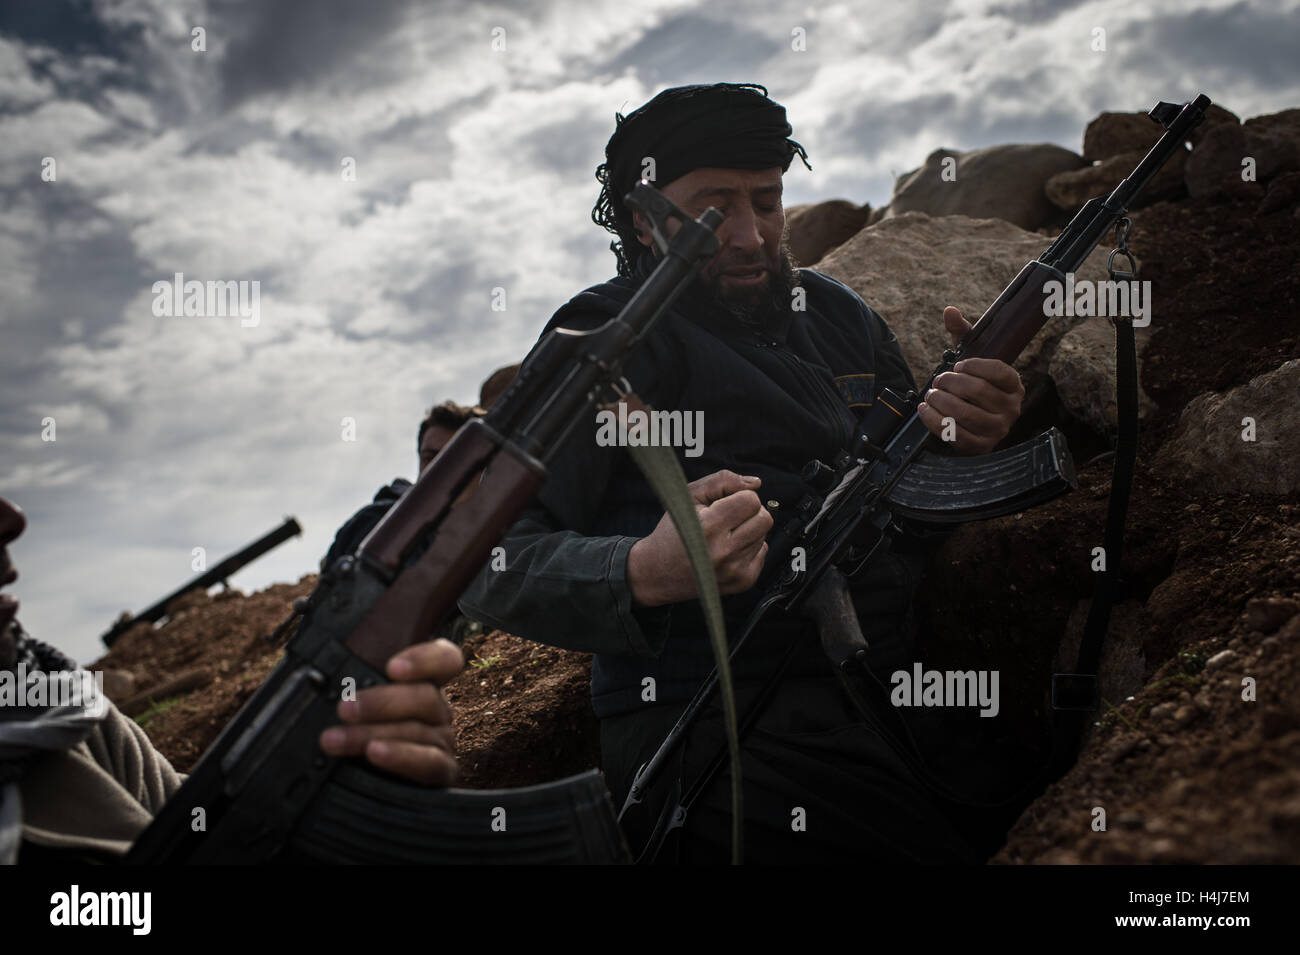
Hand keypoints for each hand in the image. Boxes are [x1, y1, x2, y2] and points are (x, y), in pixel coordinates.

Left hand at [318, 638, 463, 785]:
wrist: (362, 796)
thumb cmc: (357, 738)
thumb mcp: (356, 708)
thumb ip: (355, 689)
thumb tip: (324, 678)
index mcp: (424, 684)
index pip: (444, 660)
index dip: (425, 659)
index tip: (392, 667)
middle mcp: (438, 711)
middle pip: (426, 696)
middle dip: (381, 702)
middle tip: (344, 709)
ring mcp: (442, 742)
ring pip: (418, 730)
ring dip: (372, 733)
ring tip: (336, 740)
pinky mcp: (442, 772)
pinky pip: (429, 762)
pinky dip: (400, 756)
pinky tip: (375, 753)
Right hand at [627, 470, 773, 606]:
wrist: (658, 573)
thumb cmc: (673, 531)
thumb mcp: (688, 496)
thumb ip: (722, 481)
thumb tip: (755, 484)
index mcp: (709, 527)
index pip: (751, 501)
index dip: (739, 497)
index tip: (724, 503)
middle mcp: (724, 551)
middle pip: (764, 518)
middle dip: (749, 513)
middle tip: (729, 517)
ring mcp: (735, 570)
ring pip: (764, 535)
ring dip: (748, 531)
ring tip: (725, 535)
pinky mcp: (742, 582)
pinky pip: (762, 553)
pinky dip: (749, 548)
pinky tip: (729, 550)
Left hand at [916, 306, 1023, 454]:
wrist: (972, 423)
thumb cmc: (972, 385)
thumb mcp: (970, 359)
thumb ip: (962, 334)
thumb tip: (949, 310)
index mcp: (1014, 385)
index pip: (1000, 371)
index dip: (975, 366)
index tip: (958, 365)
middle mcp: (1011, 408)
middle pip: (978, 391)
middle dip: (950, 383)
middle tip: (938, 380)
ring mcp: (997, 429)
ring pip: (965, 413)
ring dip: (941, 401)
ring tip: (930, 394)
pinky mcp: (980, 446)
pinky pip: (954, 433)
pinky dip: (934, 420)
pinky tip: (925, 410)